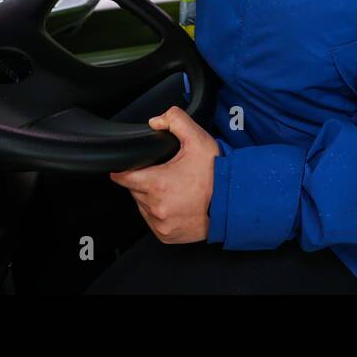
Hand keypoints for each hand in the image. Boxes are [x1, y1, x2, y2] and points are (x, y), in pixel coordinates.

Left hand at [109, 106, 218, 243]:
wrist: (232, 204)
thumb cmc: (216, 174)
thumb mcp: (198, 139)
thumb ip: (175, 120)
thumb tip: (156, 122)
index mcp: (158, 184)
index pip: (123, 177)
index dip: (124, 169)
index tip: (129, 166)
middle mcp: (156, 207)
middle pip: (135, 190)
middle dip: (144, 181)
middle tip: (165, 174)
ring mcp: (160, 224)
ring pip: (143, 206)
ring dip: (151, 197)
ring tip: (173, 189)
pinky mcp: (166, 236)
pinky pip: (153, 222)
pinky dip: (159, 213)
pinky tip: (175, 204)